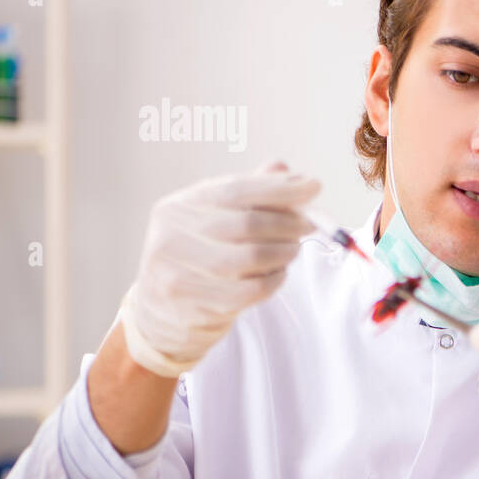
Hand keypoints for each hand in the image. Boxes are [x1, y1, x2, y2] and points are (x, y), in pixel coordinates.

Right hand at [117, 161, 320, 377]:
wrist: (163, 308)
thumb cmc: (201, 253)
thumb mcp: (217, 216)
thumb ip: (250, 192)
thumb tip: (288, 171)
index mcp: (181, 205)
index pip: (237, 189)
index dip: (280, 188)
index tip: (314, 186)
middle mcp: (172, 234)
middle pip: (248, 223)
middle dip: (289, 223)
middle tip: (309, 225)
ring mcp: (179, 271)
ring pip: (252, 258)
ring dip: (284, 252)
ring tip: (293, 249)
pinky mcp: (194, 303)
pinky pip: (251, 290)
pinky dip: (275, 279)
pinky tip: (278, 273)